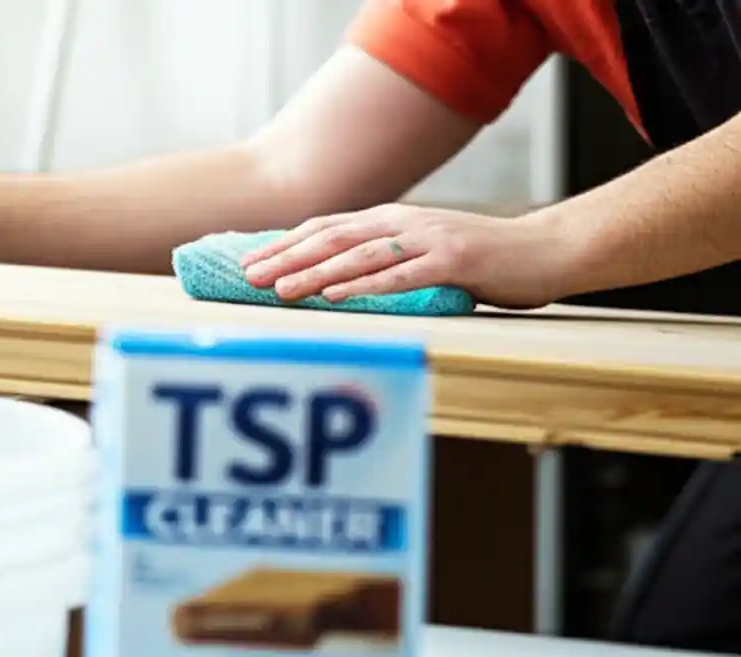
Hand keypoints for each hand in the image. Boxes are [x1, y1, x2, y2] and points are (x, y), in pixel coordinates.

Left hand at [240, 204, 582, 309]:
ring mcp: (429, 239)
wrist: (548, 250)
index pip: (326, 229)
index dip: (285, 244)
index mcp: (392, 219)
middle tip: (247, 276)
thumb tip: (335, 278)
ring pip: (359, 256)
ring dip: (316, 273)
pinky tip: (337, 297)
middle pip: (332, 239)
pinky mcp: (454, 260)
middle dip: (286, 257)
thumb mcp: (424, 253)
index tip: (248, 262)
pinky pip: (401, 275)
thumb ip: (385, 259)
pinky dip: (366, 286)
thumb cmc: (483, 260)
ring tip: (280, 288)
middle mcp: (404, 222)